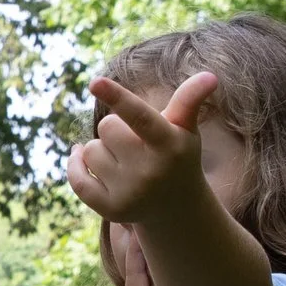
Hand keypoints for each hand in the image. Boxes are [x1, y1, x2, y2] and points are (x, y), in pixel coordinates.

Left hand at [66, 73, 217, 225]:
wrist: (177, 207)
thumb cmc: (177, 154)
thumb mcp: (185, 127)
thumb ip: (189, 99)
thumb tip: (210, 76)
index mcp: (170, 145)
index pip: (139, 116)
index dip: (117, 97)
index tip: (95, 82)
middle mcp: (151, 172)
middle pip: (107, 127)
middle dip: (116, 128)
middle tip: (134, 142)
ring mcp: (131, 193)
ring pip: (90, 150)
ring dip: (101, 150)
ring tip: (124, 162)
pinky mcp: (112, 210)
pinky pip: (77, 179)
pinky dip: (76, 165)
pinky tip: (82, 159)